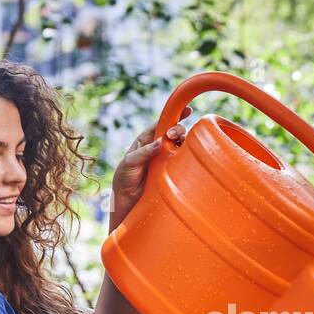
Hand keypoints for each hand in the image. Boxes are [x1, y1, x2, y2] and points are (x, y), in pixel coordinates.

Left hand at [108, 106, 190, 228]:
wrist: (128, 203)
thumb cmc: (124, 180)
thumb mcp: (129, 163)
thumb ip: (144, 152)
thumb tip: (161, 141)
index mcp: (145, 141)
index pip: (161, 124)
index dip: (173, 115)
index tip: (186, 110)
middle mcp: (157, 148)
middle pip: (173, 133)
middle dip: (177, 130)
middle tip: (174, 136)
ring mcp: (166, 160)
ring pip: (180, 146)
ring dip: (184, 142)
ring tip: (180, 146)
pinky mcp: (173, 172)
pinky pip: (183, 162)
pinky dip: (188, 157)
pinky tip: (189, 156)